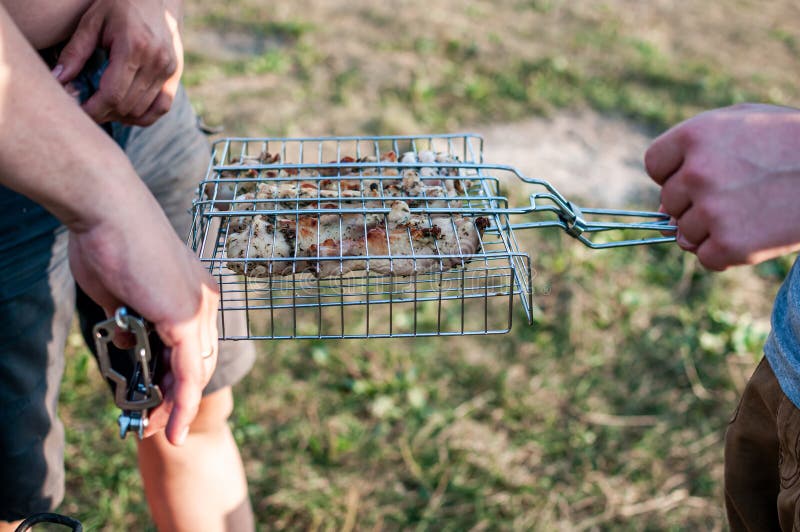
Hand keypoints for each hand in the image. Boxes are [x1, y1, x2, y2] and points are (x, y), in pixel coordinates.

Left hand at [54, 0, 182, 125]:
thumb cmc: (120, 4)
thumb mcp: (92, 22)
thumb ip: (75, 52)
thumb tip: (59, 79)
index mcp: (133, 48)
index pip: (112, 95)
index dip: (93, 109)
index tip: (78, 111)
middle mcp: (156, 62)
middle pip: (126, 106)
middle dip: (103, 113)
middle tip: (86, 108)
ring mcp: (168, 70)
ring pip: (143, 111)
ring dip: (121, 116)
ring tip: (104, 108)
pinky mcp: (175, 74)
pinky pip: (161, 107)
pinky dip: (143, 115)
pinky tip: (127, 111)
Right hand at [68, 196, 217, 444]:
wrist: (108, 209)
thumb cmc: (109, 242)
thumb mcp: (119, 295)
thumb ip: (131, 323)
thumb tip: (131, 344)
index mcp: (194, 292)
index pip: (193, 345)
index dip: (179, 378)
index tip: (161, 402)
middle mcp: (205, 301)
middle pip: (199, 361)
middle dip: (178, 398)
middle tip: (156, 425)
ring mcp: (200, 308)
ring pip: (196, 371)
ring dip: (176, 406)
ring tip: (156, 431)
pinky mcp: (187, 316)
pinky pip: (189, 371)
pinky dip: (182, 402)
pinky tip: (172, 426)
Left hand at [644, 103, 799, 270]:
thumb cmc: (792, 140)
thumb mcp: (743, 122)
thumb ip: (694, 151)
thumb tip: (660, 204)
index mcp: (694, 136)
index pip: (655, 165)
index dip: (676, 172)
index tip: (703, 174)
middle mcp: (696, 173)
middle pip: (669, 202)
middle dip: (695, 202)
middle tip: (741, 193)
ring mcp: (712, 210)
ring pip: (685, 233)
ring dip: (712, 229)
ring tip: (753, 210)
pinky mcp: (731, 244)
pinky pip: (707, 258)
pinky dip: (727, 254)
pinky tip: (756, 234)